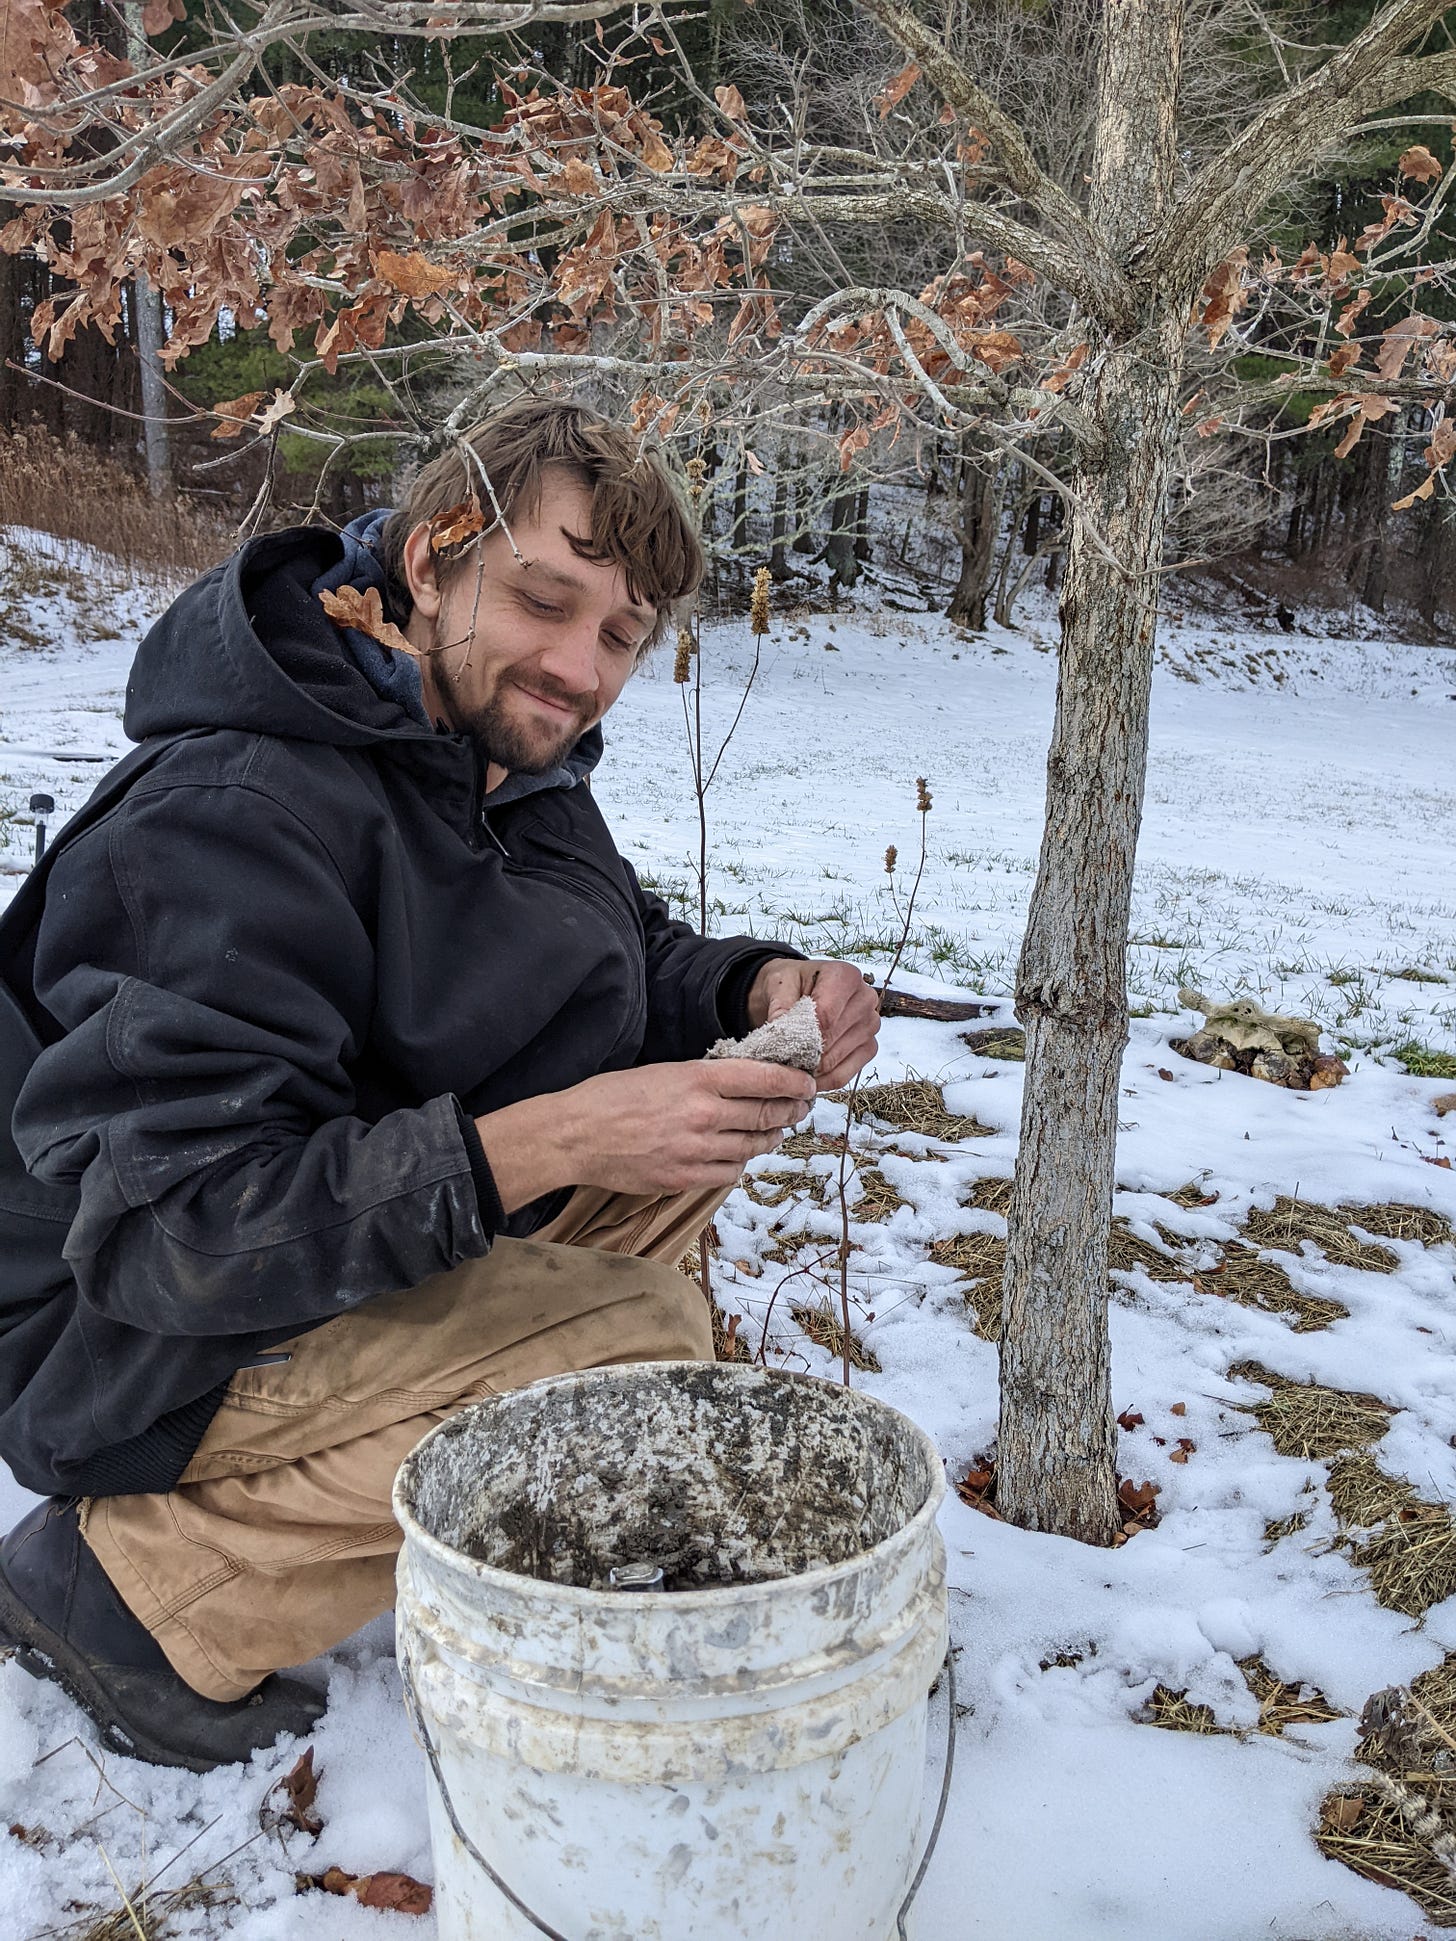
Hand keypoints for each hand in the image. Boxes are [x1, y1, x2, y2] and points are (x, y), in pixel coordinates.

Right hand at [476, 1059, 814, 1208]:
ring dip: (770, 1137)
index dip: (794, 1083)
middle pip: (767, 1114)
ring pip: (753, 1145)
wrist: (574, 1135)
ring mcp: (695, 1150)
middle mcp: (703, 1114)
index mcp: (698, 1078)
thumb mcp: (662, 1071)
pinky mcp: (684, 1178)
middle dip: (791, 1110)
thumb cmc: (612, 1096)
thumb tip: (744, 1081)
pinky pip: (729, 1172)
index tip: (806, 1083)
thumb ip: (704, 1077)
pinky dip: (740, 1162)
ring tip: (775, 1130)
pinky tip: (738, 1154)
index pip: (766, 1079)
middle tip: (800, 1107)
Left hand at [746, 958, 880, 1089]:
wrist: (798, 991)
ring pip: (836, 1060)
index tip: (780, 1043)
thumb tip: (781, 1031)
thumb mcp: (778, 986)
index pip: (826, 1015)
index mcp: (846, 976)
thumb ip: (780, 1005)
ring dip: (810, 1069)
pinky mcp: (869, 1047)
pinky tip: (804, 1077)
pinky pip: (845, 1075)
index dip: (801, 1034)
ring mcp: (870, 1025)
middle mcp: (865, 998)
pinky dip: (822, 1081)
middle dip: (803, 1053)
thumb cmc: (790, 985)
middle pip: (831, 1039)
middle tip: (779, 1059)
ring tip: (788, 1066)